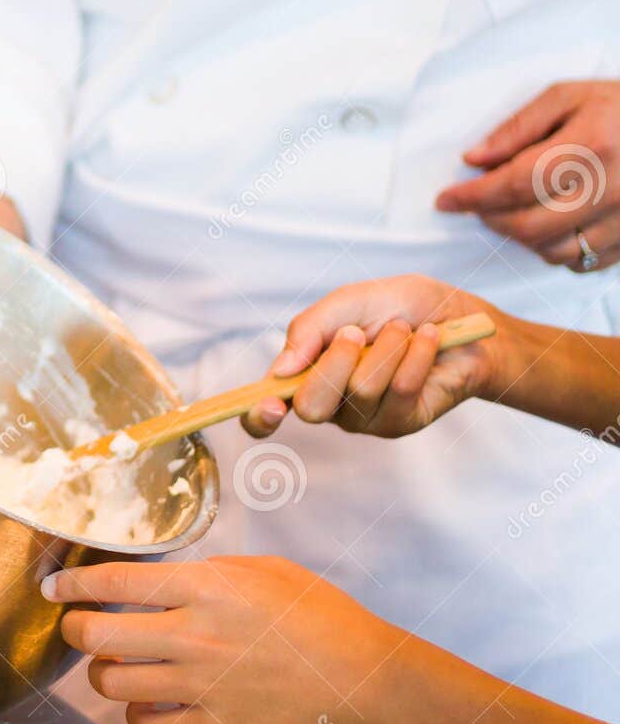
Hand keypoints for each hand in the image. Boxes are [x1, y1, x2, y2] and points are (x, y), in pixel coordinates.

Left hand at [42, 556, 400, 723]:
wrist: (365, 679)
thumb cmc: (320, 616)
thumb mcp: (263, 570)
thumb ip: (204, 572)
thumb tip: (156, 578)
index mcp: (207, 587)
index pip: (114, 581)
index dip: (71, 583)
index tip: (53, 586)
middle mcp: (196, 636)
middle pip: (96, 634)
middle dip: (75, 627)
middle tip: (79, 624)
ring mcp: (202, 686)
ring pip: (111, 683)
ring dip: (103, 671)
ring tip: (117, 662)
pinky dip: (136, 715)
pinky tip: (148, 701)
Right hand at [241, 275, 509, 438]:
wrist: (464, 317)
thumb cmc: (403, 307)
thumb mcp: (349, 301)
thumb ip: (309, 329)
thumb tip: (281, 369)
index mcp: (305, 373)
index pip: (265, 411)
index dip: (258, 417)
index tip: (269, 405)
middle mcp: (330, 402)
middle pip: (311, 406)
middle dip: (335, 362)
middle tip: (355, 332)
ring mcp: (366, 417)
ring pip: (360, 392)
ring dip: (386, 348)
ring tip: (404, 328)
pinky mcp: (402, 422)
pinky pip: (399, 392)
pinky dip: (416, 355)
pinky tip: (429, 339)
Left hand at [436, 80, 619, 270]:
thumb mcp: (569, 96)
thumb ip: (518, 127)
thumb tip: (474, 160)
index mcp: (591, 147)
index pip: (513, 184)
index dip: (471, 196)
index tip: (444, 200)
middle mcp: (611, 189)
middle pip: (528, 226)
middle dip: (490, 219)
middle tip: (477, 205)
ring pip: (553, 251)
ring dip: (521, 238)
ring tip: (513, 213)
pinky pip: (583, 264)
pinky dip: (555, 252)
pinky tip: (550, 228)